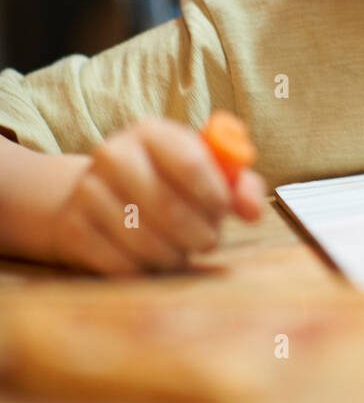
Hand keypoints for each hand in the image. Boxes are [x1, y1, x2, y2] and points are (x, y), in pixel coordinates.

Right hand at [48, 117, 265, 276]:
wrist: (96, 195)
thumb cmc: (165, 181)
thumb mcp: (202, 171)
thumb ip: (238, 185)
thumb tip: (253, 210)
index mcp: (152, 132)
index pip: (192, 163)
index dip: (216, 196)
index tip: (224, 213)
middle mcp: (114, 154)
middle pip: (168, 207)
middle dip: (199, 233)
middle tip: (208, 241)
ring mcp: (88, 191)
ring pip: (144, 241)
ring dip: (174, 255)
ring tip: (180, 250)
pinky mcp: (72, 228)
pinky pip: (120, 263)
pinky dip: (144, 270)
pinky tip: (151, 261)